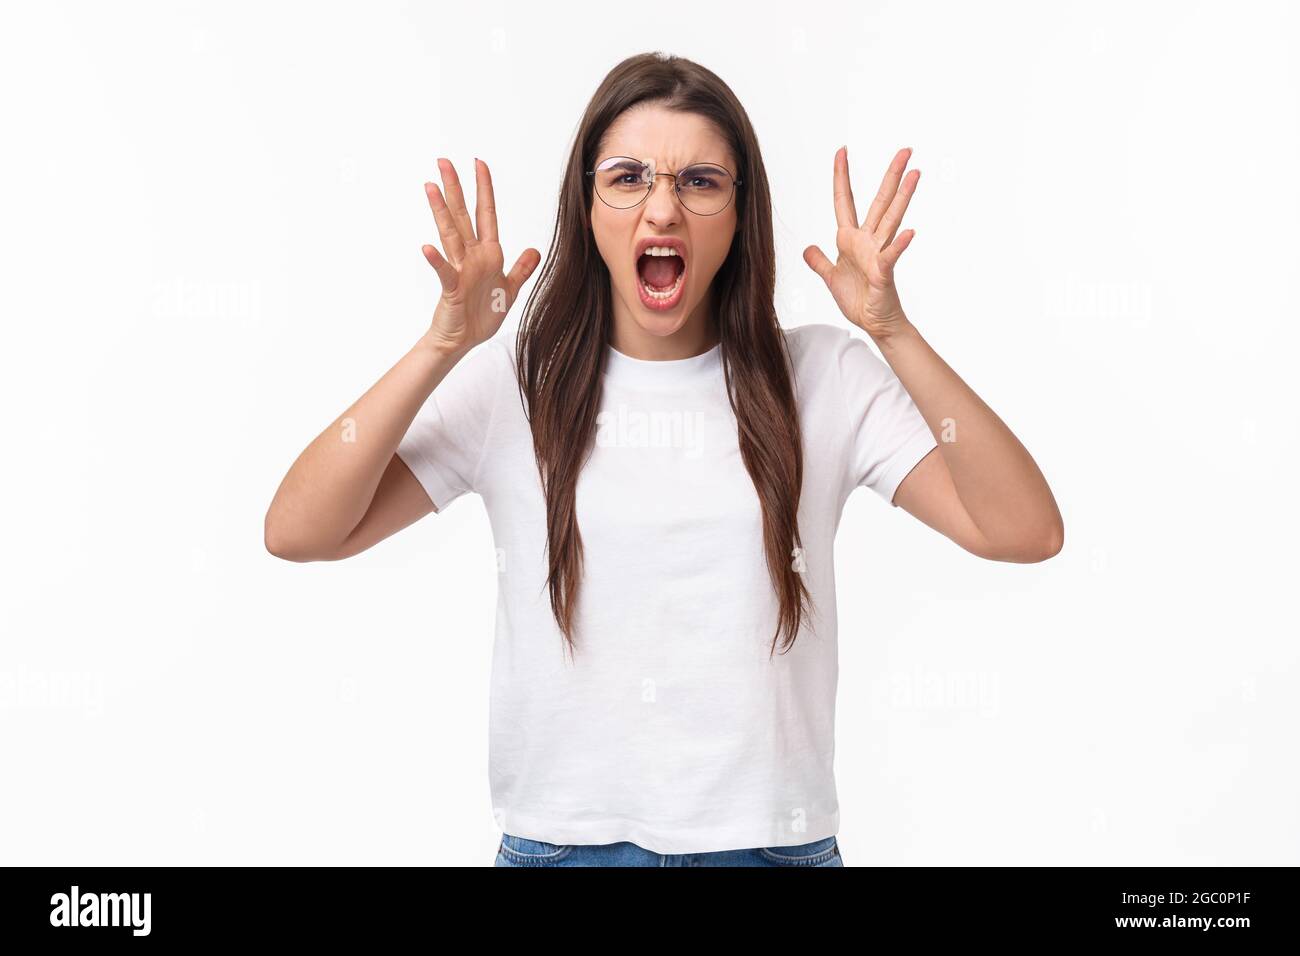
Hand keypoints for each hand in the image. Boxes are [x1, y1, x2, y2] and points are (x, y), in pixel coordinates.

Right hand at [421, 157, 539, 356]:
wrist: (463, 340)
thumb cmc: (481, 316)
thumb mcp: (509, 290)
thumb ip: (521, 269)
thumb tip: (535, 250)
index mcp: (488, 254)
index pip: (485, 214)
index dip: (484, 189)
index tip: (479, 164)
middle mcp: (471, 256)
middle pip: (462, 215)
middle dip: (455, 188)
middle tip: (443, 161)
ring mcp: (459, 269)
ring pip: (450, 234)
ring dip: (441, 211)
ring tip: (430, 187)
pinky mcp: (451, 288)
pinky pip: (444, 271)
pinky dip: (436, 260)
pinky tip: (427, 247)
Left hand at [803, 146, 918, 341]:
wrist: (874, 322)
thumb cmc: (858, 299)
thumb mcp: (830, 277)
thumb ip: (819, 261)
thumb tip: (807, 247)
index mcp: (851, 239)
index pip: (845, 200)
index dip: (842, 176)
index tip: (842, 152)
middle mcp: (868, 240)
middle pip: (880, 201)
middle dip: (891, 175)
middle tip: (906, 150)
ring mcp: (878, 254)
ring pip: (891, 219)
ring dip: (903, 197)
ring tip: (915, 174)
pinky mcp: (884, 272)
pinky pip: (891, 256)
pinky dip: (899, 245)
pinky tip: (910, 232)